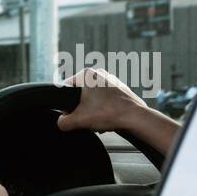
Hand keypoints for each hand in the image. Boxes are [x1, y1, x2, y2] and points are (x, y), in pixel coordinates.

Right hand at [57, 66, 180, 153]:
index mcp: (86, 74)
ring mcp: (111, 80)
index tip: (72, 114)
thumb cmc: (109, 113)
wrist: (135, 117)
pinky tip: (107, 118)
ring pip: (92, 98)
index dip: (65, 105)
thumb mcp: (78, 120)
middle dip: (81, 109)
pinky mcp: (120, 88)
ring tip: (98, 120)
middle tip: (87, 119)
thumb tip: (61, 122)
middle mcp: (98, 73)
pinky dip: (103, 109)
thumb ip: (63, 122)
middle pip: (79, 95)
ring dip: (92, 111)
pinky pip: (104, 99)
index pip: (65, 89)